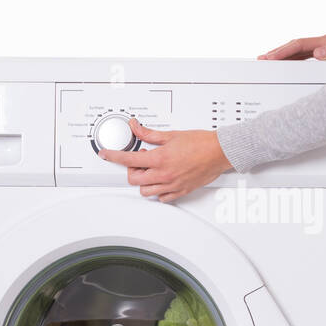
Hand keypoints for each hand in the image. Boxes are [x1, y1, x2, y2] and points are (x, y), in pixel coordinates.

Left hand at [96, 117, 232, 200]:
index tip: (106, 154)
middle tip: (139, 161)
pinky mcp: (181, 190)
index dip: (113, 156)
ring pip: (146, 191)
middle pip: (134, 179)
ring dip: (144, 181)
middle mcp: (164, 174)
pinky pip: (162, 198)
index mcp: (160, 159)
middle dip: (132, 170)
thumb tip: (136, 127)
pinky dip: (158, 191)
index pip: (128, 159)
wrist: (219, 152)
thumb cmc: (201, 143)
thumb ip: (149, 134)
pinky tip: (161, 181)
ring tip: (151, 171)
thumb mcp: (171, 135)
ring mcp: (172, 184)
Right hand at [258, 34, 325, 66]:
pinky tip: (288, 67)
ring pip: (299, 52)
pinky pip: (306, 58)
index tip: (270, 57)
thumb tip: (319, 53)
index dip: (283, 51)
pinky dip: (294, 62)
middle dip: (278, 53)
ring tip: (269, 63)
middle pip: (295, 47)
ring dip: (284, 57)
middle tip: (262, 59)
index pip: (299, 45)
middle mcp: (325, 43)